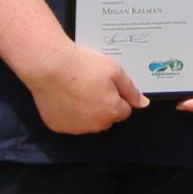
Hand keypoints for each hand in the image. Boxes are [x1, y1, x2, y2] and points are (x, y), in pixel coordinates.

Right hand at [22, 41, 139, 135]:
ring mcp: (75, 127)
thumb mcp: (114, 71)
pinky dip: (68, 113)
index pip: (124, 110)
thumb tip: (143, 103)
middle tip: (91, 85)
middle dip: (103, 105)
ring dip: (86, 111)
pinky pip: (68, 122)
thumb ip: (131, 89)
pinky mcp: (57, 126)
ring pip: (87, 122)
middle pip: (106, 118)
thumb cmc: (83, 66)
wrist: (49, 66)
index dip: (118, 96)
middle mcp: (95, 125)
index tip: (107, 84)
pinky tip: (64, 97)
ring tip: (76, 89)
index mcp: (111, 111)